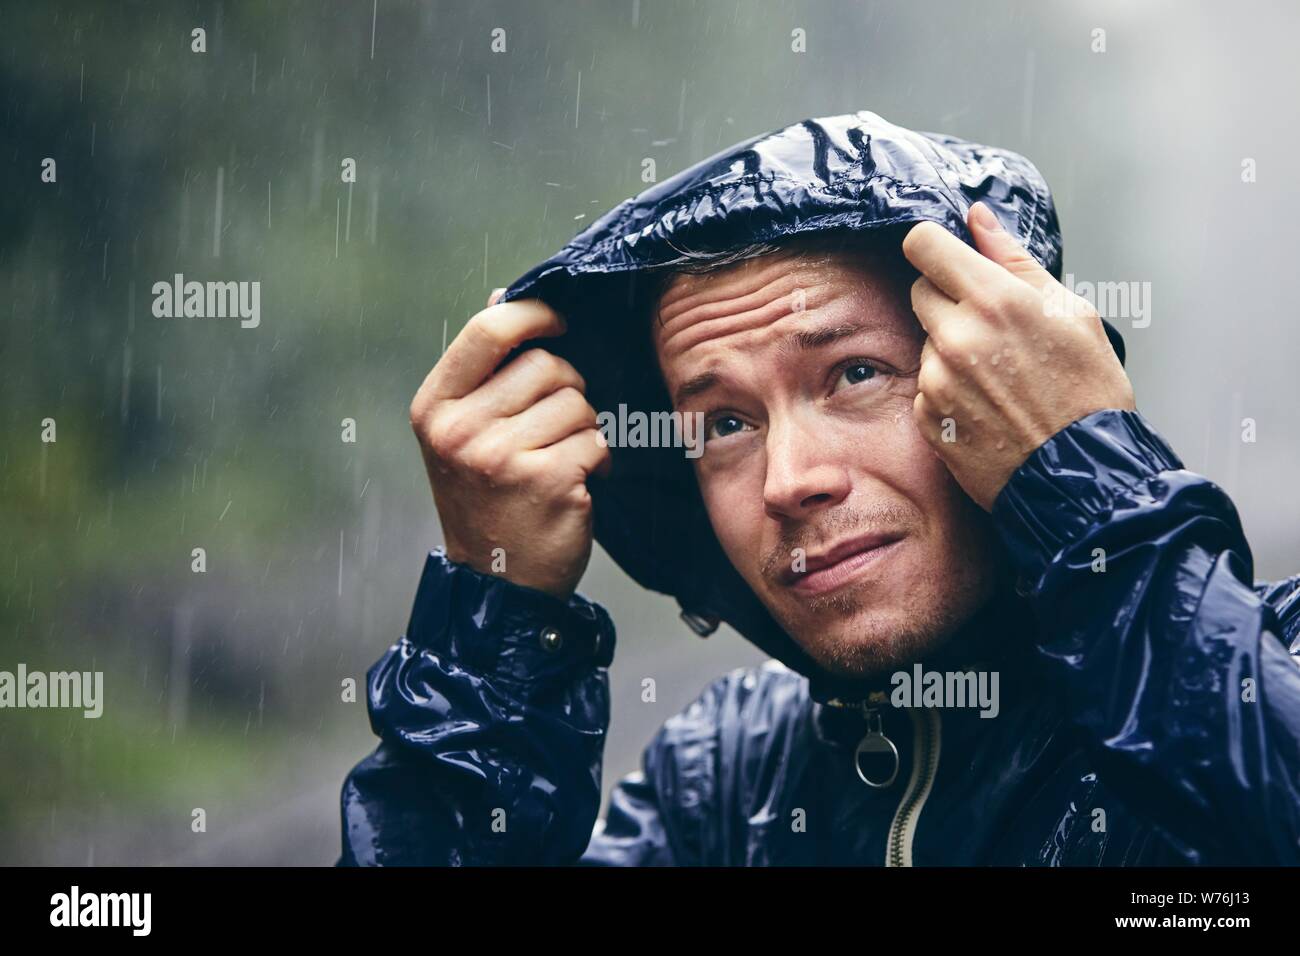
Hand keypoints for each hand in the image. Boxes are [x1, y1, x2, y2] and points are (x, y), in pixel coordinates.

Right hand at [409, 290, 610, 598]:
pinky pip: (596, 441)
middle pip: (546, 365)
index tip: (558, 322)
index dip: (533, 315)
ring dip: (584, 429)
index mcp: (435, 408)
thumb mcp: (464, 433)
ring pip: (577, 402)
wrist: (498, 584)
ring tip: (561, 460)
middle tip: (554, 428)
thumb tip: (503, 295)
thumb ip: (484, 369)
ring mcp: (502, 457)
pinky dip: (598, 461)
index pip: (488, 329)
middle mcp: (461, 430)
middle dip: (567, 390)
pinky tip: (576, 484)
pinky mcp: (547, 481)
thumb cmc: (488, 501)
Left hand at [902, 202, 1135, 509]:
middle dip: (947, 298)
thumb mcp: (1071, 312)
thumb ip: (1014, 260)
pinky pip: (925, 383)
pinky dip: (947, 387)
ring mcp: (937, 379)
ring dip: (950, 347)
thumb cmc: (1088, 394)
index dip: (934, 247)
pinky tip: (986, 403)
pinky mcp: (927, 415)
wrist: (1081, 475)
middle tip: (991, 325)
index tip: (947, 257)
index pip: (923, 245)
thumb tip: (978, 218)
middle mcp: (956, 337)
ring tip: (998, 374)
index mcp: (995, 301)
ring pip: (925, 340)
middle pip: (919, 290)